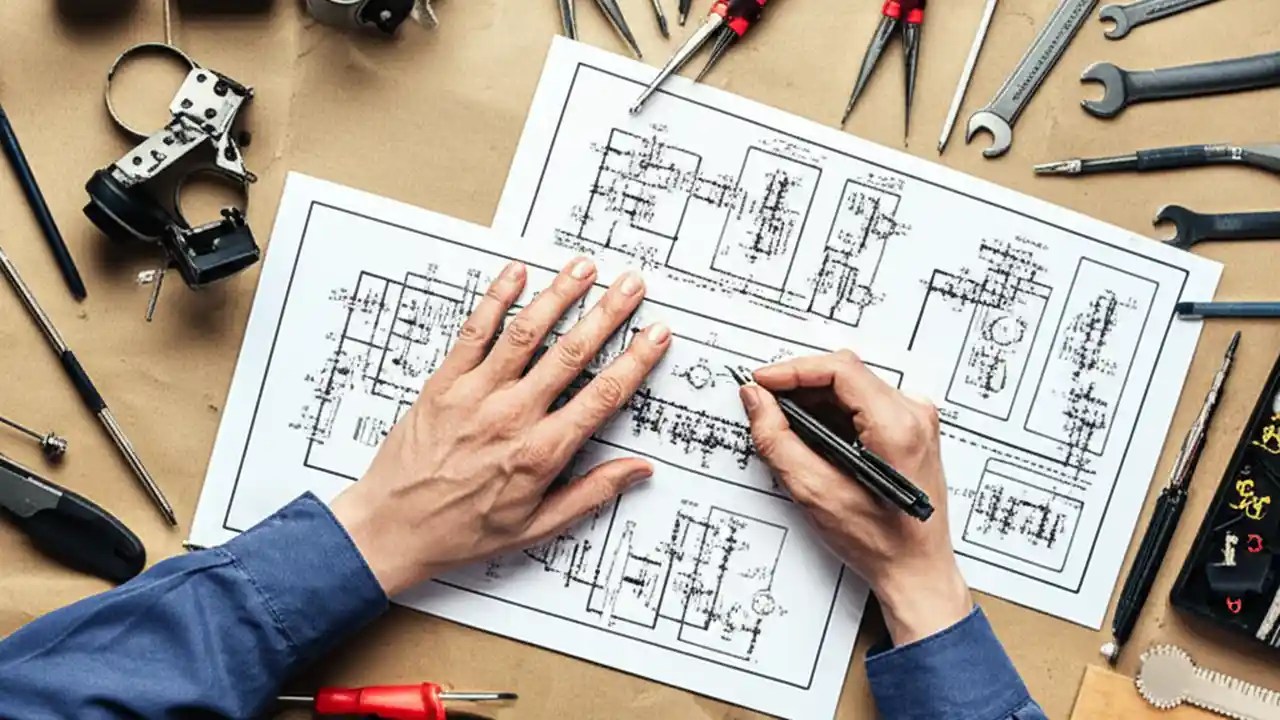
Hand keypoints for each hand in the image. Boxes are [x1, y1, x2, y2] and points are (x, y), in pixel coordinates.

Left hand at [331, 258, 670, 595]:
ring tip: (583, 268)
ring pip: (526, 334)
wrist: (393, 528)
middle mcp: (512, 417)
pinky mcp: (444, 383)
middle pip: (571, 354)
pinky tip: (515, 274)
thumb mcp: (536, 526)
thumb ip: (591, 493)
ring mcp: (475, 395)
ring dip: (558, 296)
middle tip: (632, 286)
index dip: (636, 361)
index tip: (656, 335)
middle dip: (607, 315)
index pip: (602, 396)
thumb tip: (638, 470)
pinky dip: (495, 300)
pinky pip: (473, 332)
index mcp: (541, 453)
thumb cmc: (462, 531)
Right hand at [738, 351, 971, 645]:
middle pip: (845, 374)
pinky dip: (832, 414)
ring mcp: (915, 420)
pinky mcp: (910, 429)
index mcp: (898, 426)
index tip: (763, 382)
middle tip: (766, 406)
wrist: (916, 570)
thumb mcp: (816, 492)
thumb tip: (758, 401)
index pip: (839, 369)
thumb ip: (778, 440)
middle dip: (800, 387)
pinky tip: (814, 439)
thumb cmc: (882, 542)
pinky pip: (863, 404)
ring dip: (814, 402)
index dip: (793, 370)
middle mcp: (914, 414)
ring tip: (787, 429)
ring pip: (851, 388)